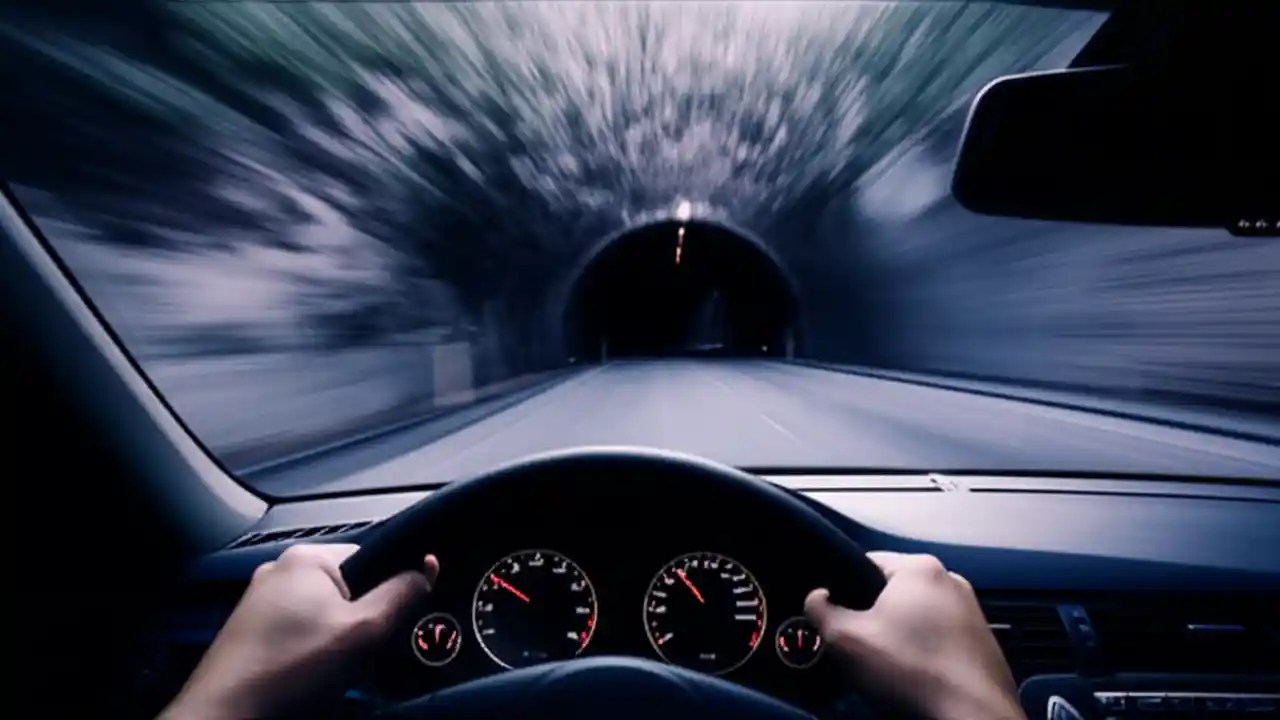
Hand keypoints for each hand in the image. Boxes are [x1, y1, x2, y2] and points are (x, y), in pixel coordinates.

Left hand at [161, 543, 437, 719]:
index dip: (391, 591)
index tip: (393, 623)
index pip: (372, 558)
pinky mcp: (249, 631)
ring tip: (335, 668)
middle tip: (364, 651)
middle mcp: (279, 571)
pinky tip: (311, 675)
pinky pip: (298, 631)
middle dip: (362, 620)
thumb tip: (426, 571)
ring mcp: (259, 602)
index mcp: (306, 557)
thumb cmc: (292, 668)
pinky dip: (312, 650)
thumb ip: (401, 596)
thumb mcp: (363, 632)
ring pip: (323, 614)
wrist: (227, 715)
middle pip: (348, 589)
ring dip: (338, 639)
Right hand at [805, 552, 1023, 719]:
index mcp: (919, 567)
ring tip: (892, 665)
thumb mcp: (847, 640)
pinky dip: (925, 650)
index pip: (865, 562)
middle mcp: (950, 579)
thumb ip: (821, 611)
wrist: (972, 716)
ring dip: (900, 634)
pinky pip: (940, 635)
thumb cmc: (911, 670)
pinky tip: (918, 674)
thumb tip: (816, 599)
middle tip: (863, 645)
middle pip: (892, 590)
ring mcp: (972, 609)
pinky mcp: (983, 639)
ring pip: (917, 614)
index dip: (844, 589)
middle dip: (874, 615)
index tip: (838, 617)